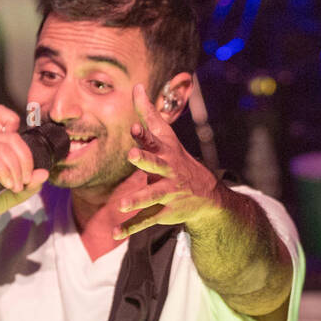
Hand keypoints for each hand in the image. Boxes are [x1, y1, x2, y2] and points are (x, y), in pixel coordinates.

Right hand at [0, 105, 49, 222]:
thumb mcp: (15, 193)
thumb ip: (30, 183)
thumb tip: (44, 173)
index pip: (1, 115)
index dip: (15, 121)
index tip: (23, 151)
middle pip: (13, 138)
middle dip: (25, 162)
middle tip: (24, 181)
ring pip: (3, 149)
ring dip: (15, 170)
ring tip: (15, 186)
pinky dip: (3, 172)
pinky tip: (6, 183)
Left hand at [113, 84, 221, 238]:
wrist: (206, 195)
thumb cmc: (177, 159)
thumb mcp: (166, 137)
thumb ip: (148, 115)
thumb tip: (137, 86)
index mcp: (166, 152)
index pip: (155, 140)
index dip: (145, 134)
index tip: (135, 126)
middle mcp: (168, 171)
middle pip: (156, 164)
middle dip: (145, 159)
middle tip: (131, 155)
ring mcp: (167, 192)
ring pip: (151, 195)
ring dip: (137, 199)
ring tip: (122, 204)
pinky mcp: (164, 211)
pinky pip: (145, 221)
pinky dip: (129, 228)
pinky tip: (114, 233)